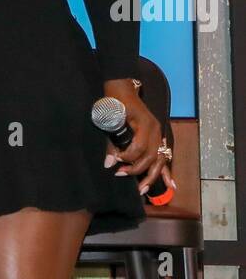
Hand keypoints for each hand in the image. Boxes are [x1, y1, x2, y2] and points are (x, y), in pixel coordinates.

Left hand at [102, 79, 175, 197]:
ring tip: (142, 190)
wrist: (122, 88)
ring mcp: (159, 134)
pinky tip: (171, 184)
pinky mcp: (158, 137)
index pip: (139, 149)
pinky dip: (166, 171)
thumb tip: (108, 163)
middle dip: (137, 170)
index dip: (126, 158)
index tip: (114, 161)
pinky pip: (164, 157)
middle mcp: (156, 131)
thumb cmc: (115, 101)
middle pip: (152, 157)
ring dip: (152, 176)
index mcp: (146, 125)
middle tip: (120, 175)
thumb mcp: (111, 118)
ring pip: (160, 160)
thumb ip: (111, 142)